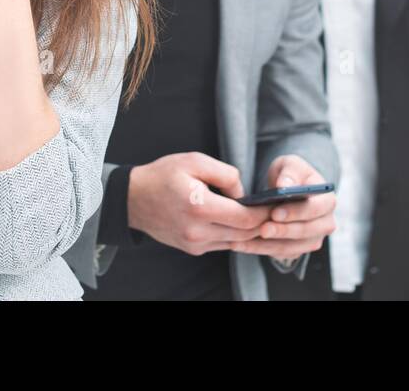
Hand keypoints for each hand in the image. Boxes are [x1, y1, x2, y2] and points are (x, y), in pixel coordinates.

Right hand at [126, 152, 271, 255]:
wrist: (133, 198)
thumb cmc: (164, 175)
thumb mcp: (195, 160)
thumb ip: (226, 174)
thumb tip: (243, 193)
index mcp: (200, 207)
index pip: (245, 218)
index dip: (264, 212)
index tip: (275, 203)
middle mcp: (197, 231)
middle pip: (244, 234)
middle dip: (262, 223)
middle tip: (273, 209)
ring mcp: (194, 243)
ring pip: (235, 242)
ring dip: (249, 231)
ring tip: (259, 215)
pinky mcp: (192, 249)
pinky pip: (222, 244)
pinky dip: (234, 234)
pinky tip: (237, 220)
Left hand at [230, 155, 335, 260]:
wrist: (286, 189)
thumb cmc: (290, 175)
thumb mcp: (290, 165)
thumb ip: (289, 173)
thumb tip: (285, 185)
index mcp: (327, 200)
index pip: (315, 209)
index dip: (296, 212)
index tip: (275, 213)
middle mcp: (325, 223)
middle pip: (306, 232)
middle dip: (282, 231)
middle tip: (262, 229)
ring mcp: (313, 239)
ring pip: (292, 247)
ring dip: (268, 245)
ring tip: (245, 240)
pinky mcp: (298, 249)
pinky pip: (280, 254)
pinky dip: (261, 250)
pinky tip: (242, 244)